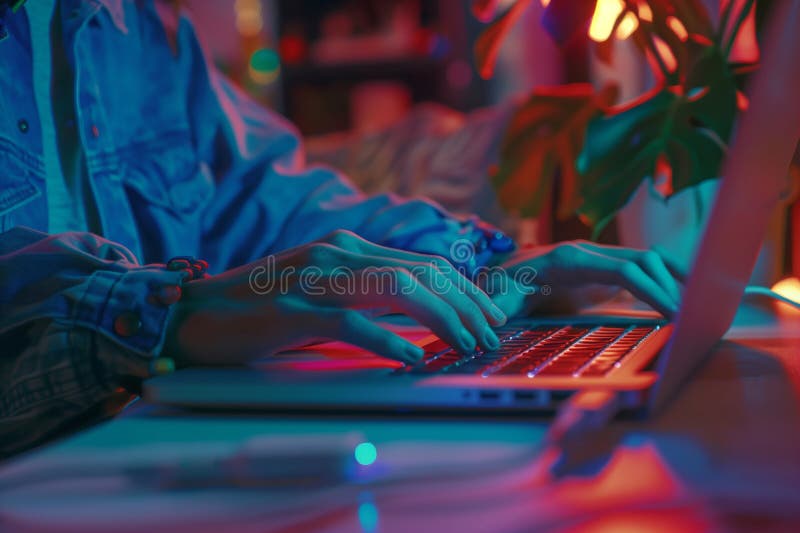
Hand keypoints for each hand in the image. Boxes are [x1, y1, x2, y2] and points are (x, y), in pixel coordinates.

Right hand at [164, 230, 506, 365]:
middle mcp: (337, 254)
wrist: (194, 314)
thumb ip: (366, 292)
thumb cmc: (263, 308)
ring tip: (467, 345)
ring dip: (441, 318)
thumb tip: (420, 314)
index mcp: (348, 248)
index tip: (489, 315)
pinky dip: (387, 339)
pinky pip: (350, 322)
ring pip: (396, 289)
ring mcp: (314, 279)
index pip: (423, 263)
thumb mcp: (323, 290)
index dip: (465, 289)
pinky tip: (412, 358)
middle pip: (421, 272)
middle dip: (466, 304)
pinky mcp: (292, 310)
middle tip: (491, 335)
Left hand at [484, 240, 682, 318]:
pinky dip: (664, 280)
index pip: (622, 269)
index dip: (650, 288)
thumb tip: (495, 325)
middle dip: (670, 287)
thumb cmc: (499, 287)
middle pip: (642, 260)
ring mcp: (598, 258)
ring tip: (696, 308)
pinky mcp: (603, 270)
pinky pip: (640, 270)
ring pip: (646, 261)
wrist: (499, 273)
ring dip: (672, 281)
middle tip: (692, 318)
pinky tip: (682, 296)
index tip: (674, 312)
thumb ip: (497, 307)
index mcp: (569, 259)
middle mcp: (588, 252)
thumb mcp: (497, 297)